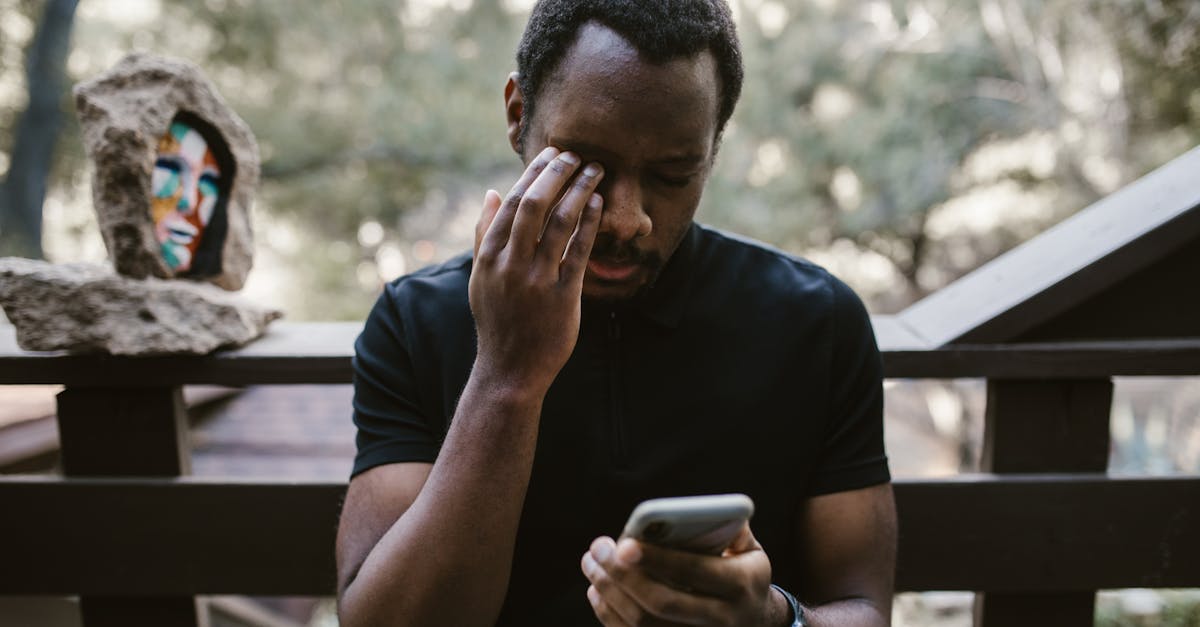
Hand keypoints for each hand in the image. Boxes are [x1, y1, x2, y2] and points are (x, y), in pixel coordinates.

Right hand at [470, 147, 604, 393]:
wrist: (510, 370)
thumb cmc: (497, 320)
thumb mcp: (480, 277)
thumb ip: (485, 234)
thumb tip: (492, 192)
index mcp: (489, 257)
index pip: (512, 203)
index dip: (533, 174)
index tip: (552, 154)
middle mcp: (510, 265)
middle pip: (534, 205)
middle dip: (557, 173)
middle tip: (576, 154)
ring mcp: (537, 281)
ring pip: (560, 223)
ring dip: (580, 191)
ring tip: (595, 171)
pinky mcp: (563, 298)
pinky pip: (579, 252)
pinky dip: (590, 223)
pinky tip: (600, 203)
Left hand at [581, 524, 782, 626]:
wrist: (757, 621)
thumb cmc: (743, 573)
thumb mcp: (749, 548)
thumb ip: (726, 524)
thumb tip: (687, 511)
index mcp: (741, 585)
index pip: (694, 571)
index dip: (657, 559)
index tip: (623, 544)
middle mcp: (723, 619)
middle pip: (662, 603)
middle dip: (623, 575)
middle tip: (597, 550)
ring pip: (643, 624)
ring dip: (610, 593)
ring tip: (592, 564)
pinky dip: (609, 614)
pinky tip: (597, 590)